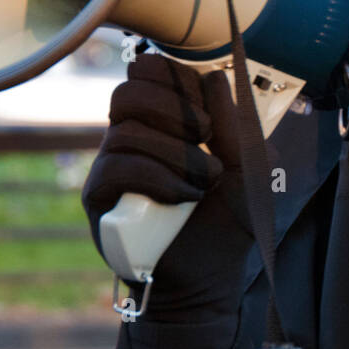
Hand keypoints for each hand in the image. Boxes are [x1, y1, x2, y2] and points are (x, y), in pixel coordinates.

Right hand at [83, 53, 249, 321]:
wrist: (207, 278)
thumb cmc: (229, 219)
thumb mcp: (250, 168)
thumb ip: (237, 124)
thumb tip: (213, 78)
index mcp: (166, 120)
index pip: (151, 71)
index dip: (179, 79)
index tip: (211, 113)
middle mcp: (133, 136)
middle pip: (128, 91)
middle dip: (174, 109)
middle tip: (207, 137)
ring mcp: (112, 165)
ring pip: (126, 130)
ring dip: (177, 153)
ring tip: (206, 181)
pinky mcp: (99, 197)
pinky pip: (116, 167)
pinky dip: (158, 177)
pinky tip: (183, 196)